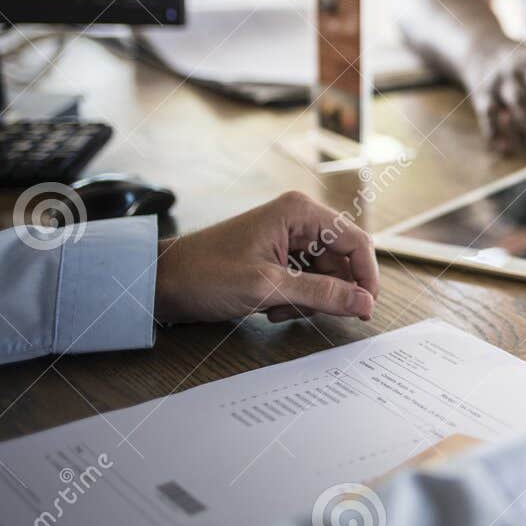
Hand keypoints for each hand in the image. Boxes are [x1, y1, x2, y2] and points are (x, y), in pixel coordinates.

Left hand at [154, 191, 379, 325]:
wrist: (159, 283)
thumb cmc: (204, 275)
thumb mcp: (267, 288)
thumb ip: (321, 295)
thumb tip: (366, 303)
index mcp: (300, 213)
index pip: (356, 242)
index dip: (366, 276)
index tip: (366, 309)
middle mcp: (299, 221)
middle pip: (342, 261)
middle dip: (330, 292)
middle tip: (310, 313)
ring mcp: (288, 239)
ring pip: (326, 276)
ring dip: (310, 300)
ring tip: (279, 310)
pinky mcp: (278, 258)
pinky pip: (307, 281)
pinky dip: (296, 300)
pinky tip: (271, 309)